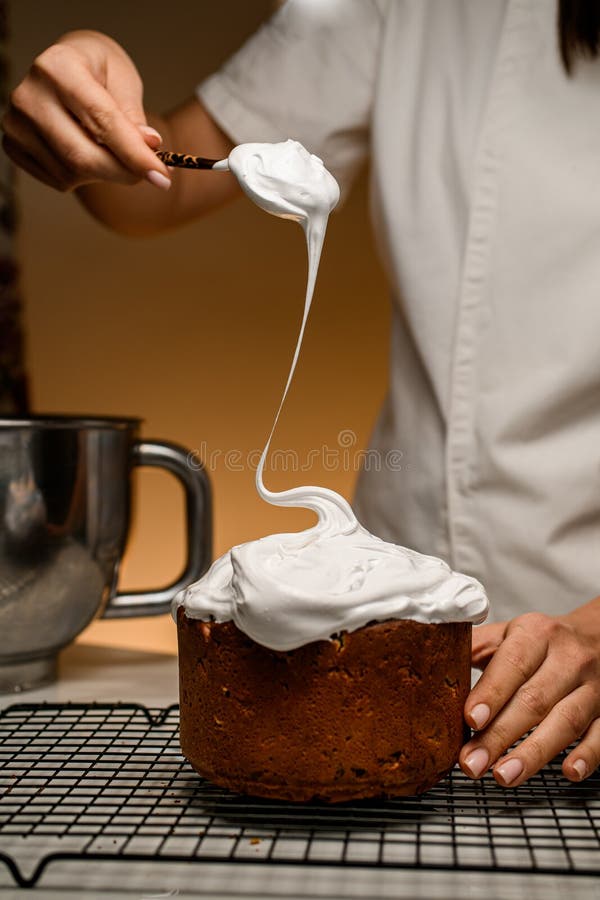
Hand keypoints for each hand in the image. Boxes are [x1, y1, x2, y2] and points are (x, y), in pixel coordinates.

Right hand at [1, 30, 170, 191]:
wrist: (66, 70)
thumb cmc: (98, 72)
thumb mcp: (123, 81)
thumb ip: (134, 116)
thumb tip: (149, 147)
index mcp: (58, 67)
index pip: (102, 121)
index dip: (135, 154)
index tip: (162, 176)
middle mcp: (30, 95)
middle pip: (82, 157)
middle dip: (124, 173)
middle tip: (151, 175)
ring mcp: (17, 124)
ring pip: (72, 174)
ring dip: (105, 174)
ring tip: (114, 152)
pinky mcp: (14, 147)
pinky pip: (59, 180)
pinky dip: (84, 178)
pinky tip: (89, 153)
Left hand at [459, 608, 599, 786]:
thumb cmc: (545, 640)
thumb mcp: (511, 633)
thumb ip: (477, 646)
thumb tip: (436, 662)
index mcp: (537, 634)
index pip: (512, 665)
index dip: (491, 694)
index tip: (470, 720)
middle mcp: (568, 659)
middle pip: (534, 699)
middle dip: (500, 735)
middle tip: (473, 763)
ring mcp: (592, 687)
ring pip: (566, 721)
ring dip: (535, 752)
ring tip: (505, 775)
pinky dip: (587, 756)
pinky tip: (569, 773)